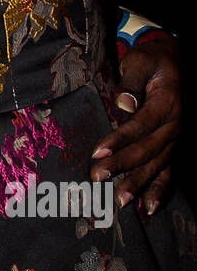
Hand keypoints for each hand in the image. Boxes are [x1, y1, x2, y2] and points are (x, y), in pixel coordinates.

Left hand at [90, 34, 180, 213]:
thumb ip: (131, 81)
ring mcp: (174, 139)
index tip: (96, 154)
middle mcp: (174, 125)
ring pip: (155, 165)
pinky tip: (150, 207)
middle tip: (97, 178)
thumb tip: (123, 103)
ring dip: (137, 184)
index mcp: (166, 103)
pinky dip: (160, 190)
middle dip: (121, 166)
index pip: (140, 126)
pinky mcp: (170, 147)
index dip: (119, 141)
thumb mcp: (140, 62)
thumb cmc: (149, 62)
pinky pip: (168, 172)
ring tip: (119, 201)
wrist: (169, 63)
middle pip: (146, 150)